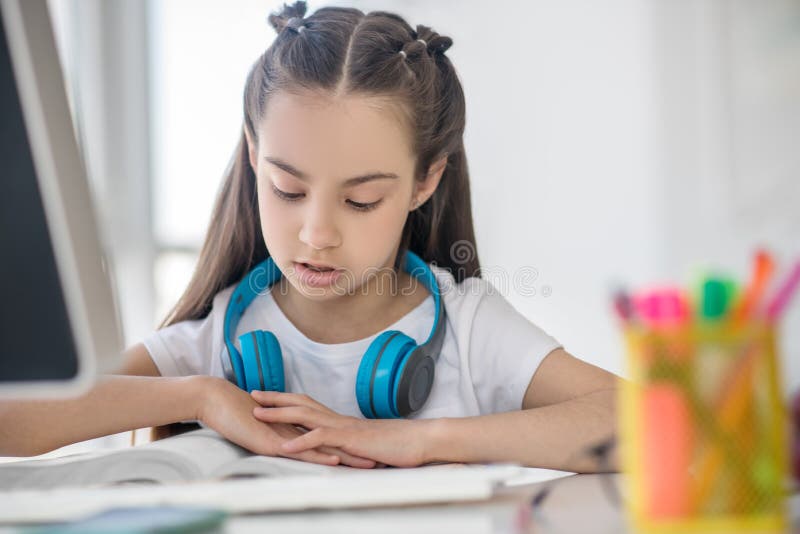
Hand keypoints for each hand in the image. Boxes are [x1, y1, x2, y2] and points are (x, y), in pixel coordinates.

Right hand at [197, 377, 375, 467]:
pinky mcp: (275, 441)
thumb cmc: (234, 415)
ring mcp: (287, 434)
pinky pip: (300, 449)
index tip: (370, 451)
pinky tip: (333, 460)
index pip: (328, 437)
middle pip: (334, 441)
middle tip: (384, 458)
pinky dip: (318, 455)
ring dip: (347, 455)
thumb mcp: (261, 430)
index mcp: (295, 427)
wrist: (216, 400)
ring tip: (369, 464)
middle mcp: (296, 429)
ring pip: (323, 446)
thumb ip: (275, 435)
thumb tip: (285, 445)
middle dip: (358, 450)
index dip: (348, 444)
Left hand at [251, 390, 434, 467]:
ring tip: (258, 413)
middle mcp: (338, 419)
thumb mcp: (365, 445)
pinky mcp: (350, 440)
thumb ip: (348, 444)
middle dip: (275, 398)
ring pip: (306, 416)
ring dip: (280, 414)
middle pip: (301, 403)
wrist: (418, 440)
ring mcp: (343, 427)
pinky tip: (284, 446)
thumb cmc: (396, 444)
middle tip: (252, 393)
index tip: (268, 396)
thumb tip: (337, 447)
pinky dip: (301, 443)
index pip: (308, 405)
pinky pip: (321, 439)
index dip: (287, 400)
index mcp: (341, 420)